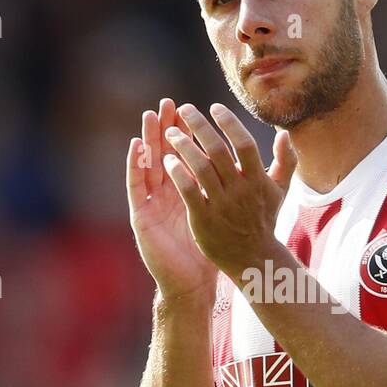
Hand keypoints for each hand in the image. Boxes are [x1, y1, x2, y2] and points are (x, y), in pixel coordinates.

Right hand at [126, 97, 219, 305]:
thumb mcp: (227, 212)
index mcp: (188, 189)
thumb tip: (252, 163)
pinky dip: (134, 165)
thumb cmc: (212, 249)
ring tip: (150, 115)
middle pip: (165, 153)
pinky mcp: (141, 216)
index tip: (194, 108)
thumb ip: (236, 187)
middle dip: (167, 128)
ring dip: (148, 139)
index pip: (186, 154)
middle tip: (170, 103)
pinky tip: (136, 146)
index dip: (189, 132)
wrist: (194, 282)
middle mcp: (167, 193)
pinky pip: (135, 186)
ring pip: (148, 164)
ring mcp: (152, 203)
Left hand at [162, 102, 296, 281]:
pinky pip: (189, 191)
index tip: (214, 107)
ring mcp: (222, 205)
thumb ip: (286, 161)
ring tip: (170, 132)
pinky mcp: (204, 220)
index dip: (230, 122)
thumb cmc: (264, 219)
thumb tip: (285, 133)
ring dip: (184, 146)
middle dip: (200, 126)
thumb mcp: (280, 190)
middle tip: (185, 109)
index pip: (245, 143)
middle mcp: (241, 190)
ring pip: (200, 168)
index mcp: (258, 180)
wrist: (252, 258)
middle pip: (218, 150)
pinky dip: (178, 173)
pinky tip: (167, 160)